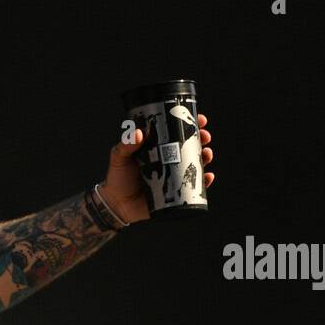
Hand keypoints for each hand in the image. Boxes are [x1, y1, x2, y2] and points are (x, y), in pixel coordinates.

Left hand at [99, 113, 214, 223]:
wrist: (116, 205)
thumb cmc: (117, 178)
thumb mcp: (119, 158)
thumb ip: (126, 145)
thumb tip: (140, 133)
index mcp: (158, 148)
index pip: (177, 132)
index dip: (191, 125)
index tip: (200, 119)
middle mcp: (169, 160)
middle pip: (191, 146)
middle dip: (202, 139)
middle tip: (205, 136)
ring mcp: (174, 176)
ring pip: (196, 164)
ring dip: (206, 157)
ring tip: (207, 154)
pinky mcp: (176, 193)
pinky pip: (194, 187)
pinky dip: (204, 182)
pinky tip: (208, 176)